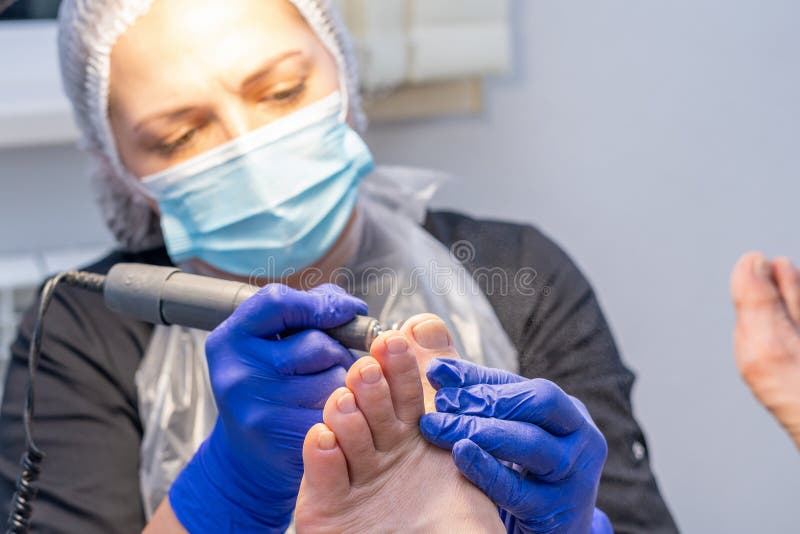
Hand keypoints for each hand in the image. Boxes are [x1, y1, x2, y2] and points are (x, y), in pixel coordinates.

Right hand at [168, 283, 366, 532]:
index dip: (319, 303)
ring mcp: (257, 410)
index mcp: (231, 339)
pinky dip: (344, 413)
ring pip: (335, 381)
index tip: (345, 310)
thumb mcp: (272, 341)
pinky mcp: (285, 441)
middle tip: (330, 364)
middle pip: (318, 345)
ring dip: (344, 384)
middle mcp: (237, 374)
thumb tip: (351, 308)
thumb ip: (309, 310)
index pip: (277, 303)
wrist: (250, 456)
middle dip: (337, 351)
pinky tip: (329, 416)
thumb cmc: (272, 384)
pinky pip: (338, 415)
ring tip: (327, 391)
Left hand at [419, 359, 609, 533]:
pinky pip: (520, 489)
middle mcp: (582, 438)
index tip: (437, 371)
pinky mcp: (560, 511)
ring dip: (479, 430)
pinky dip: (488, 470)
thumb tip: (436, 362)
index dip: (476, 376)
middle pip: (538, 403)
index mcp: (569, 413)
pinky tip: (460, 455)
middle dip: (484, 398)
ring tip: (437, 425)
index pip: (520, 384)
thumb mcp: (512, 435)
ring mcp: (576, 475)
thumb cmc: (525, 478)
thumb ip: (481, 401)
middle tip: (439, 401)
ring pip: (530, 443)